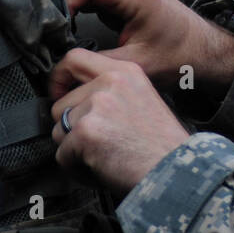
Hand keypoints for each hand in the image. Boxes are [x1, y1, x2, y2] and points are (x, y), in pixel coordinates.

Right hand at [50, 0, 233, 99]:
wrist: (207, 51)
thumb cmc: (181, 57)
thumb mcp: (135, 65)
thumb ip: (96, 61)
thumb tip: (61, 64)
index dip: (59, 7)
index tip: (49, 32)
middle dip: (60, 9)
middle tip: (48, 38)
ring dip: (68, 9)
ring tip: (57, 36)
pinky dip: (79, 9)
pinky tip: (73, 30)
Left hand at [51, 50, 190, 192]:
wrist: (175, 172)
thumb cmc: (161, 146)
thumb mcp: (143, 100)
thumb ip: (111, 93)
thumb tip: (76, 101)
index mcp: (125, 71)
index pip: (74, 60)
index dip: (59, 80)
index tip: (59, 96)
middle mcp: (109, 82)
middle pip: (61, 105)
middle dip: (72, 130)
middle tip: (101, 144)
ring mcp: (96, 105)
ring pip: (59, 132)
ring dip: (75, 151)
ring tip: (105, 157)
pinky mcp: (85, 131)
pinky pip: (63, 155)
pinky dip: (78, 169)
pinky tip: (103, 168)